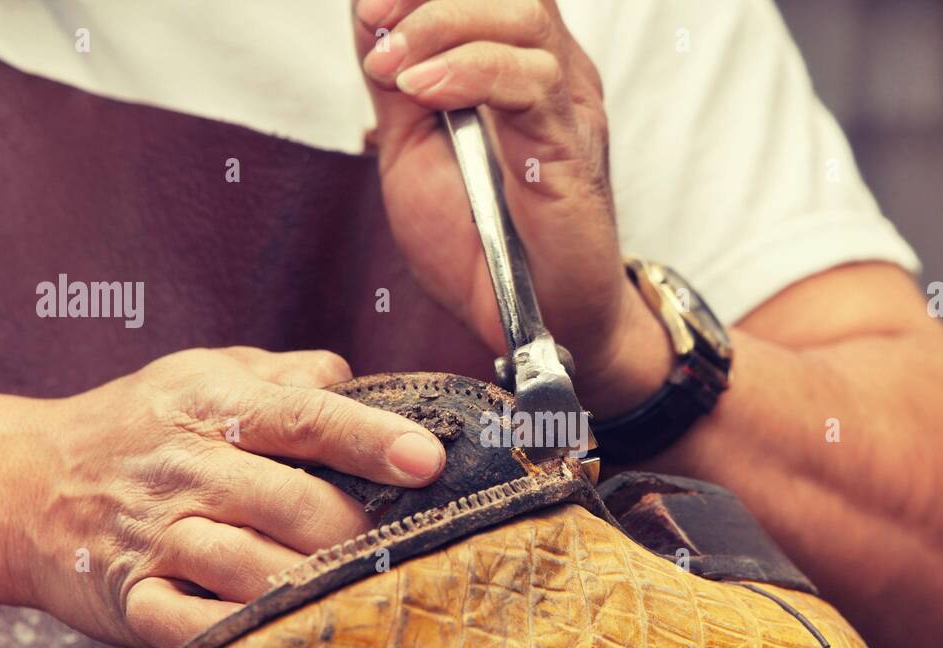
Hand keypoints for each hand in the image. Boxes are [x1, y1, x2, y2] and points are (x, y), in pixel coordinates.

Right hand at [23, 347, 444, 647]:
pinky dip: (236, 636)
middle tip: (404, 549)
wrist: (20, 483)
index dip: (371, 438)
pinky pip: (188, 624)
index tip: (427, 459)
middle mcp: (188, 469)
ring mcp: (157, 535)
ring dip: (309, 585)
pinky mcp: (131, 594)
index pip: (306, 417)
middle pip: (291, 502)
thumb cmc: (135, 426)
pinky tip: (284, 640)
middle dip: (354, 530)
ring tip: (362, 598)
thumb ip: (284, 376)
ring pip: (247, 565)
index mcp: (214, 406)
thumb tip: (357, 378)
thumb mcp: (201, 374)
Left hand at [353, 0, 665, 409]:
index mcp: (516, 65)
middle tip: (374, 23)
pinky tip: (422, 91)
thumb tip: (370, 18)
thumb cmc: (481, 247)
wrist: (533, 322)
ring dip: (441, 27)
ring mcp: (567, 107)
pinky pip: (531, 81)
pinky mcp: (573, 149)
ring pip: (523, 17)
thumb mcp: (414, 153)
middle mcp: (551, 73)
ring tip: (391, 68)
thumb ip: (397, 87)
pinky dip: (468, 72)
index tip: (369, 10)